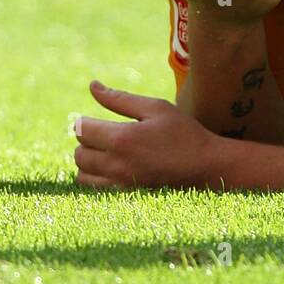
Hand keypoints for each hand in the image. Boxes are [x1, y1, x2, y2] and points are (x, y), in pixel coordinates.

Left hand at [73, 81, 228, 188]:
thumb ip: (120, 99)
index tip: (96, 120)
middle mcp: (116, 164)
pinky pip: (92, 190)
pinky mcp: (123, 197)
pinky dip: (95, 177)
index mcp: (122, 138)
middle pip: (79, 153)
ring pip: (82, 174)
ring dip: (89, 161)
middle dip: (87, 141)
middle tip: (104, 134)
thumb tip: (93, 86)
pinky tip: (112, 167)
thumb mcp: (155, 108)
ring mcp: (119, 184)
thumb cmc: (182, 132)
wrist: (204, 165)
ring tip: (108, 151)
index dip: (85, 121)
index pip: (81, 129)